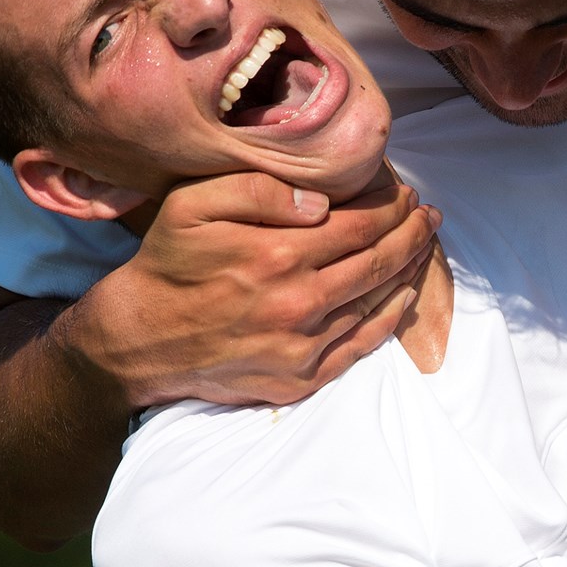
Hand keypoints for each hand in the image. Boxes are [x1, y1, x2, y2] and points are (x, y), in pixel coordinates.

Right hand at [62, 170, 439, 407]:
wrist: (138, 340)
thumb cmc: (169, 263)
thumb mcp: (195, 204)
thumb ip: (260, 188)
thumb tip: (322, 201)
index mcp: (278, 253)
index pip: (360, 224)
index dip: (392, 206)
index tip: (406, 193)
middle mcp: (297, 301)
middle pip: (378, 260)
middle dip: (412, 233)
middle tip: (428, 215)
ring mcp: (302, 345)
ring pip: (377, 300)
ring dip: (408, 269)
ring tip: (423, 245)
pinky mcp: (299, 378)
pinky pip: (361, 346)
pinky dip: (390, 319)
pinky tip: (406, 296)